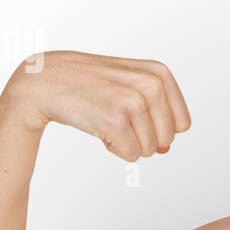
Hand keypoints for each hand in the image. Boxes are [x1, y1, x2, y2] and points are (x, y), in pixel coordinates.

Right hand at [3, 50, 191, 159]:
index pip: (182, 124)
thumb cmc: (92, 85)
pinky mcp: (115, 120)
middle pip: (168, 139)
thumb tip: (166, 150)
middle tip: (117, 116)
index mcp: (160, 73)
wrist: (47, 81)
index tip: (134, 112)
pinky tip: (97, 125)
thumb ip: (158, 116)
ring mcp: (133, 102)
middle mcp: (151, 85)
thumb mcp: (131, 87)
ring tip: (105, 117)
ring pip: (150, 149)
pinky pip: (132, 155)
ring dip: (126, 142)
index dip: (158, 127)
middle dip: (144, 137)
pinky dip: (114, 148)